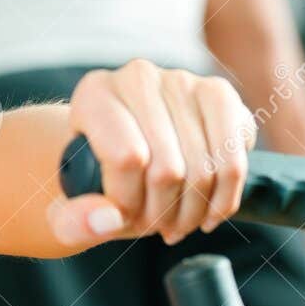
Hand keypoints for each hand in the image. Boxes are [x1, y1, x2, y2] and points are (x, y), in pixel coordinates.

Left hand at [53, 61, 256, 247]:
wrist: (121, 141)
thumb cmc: (95, 172)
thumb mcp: (70, 197)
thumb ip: (73, 218)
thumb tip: (108, 220)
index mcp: (95, 93)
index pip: (125, 159)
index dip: (128, 202)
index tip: (122, 219)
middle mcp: (138, 78)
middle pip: (167, 168)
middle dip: (162, 214)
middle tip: (153, 227)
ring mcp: (182, 82)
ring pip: (204, 170)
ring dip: (193, 213)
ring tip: (176, 225)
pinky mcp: (220, 95)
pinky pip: (234, 162)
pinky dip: (223, 200)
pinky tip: (206, 215)